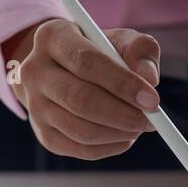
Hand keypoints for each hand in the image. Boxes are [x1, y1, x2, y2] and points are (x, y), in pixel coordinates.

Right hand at [2, 19, 159, 159]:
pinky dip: (110, 147)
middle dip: (122, 114)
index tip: (153, 99)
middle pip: (79, 99)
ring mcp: (34, 105)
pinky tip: (125, 136)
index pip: (86, 62)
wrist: (66, 70)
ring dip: (118, 133)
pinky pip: (80, 149)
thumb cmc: (101, 52)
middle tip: (151, 120)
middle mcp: (34, 71)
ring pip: (80, 130)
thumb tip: (149, 78)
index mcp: (52, 37)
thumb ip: (141, 49)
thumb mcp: (121, 39)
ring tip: (140, 125)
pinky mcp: (43, 134)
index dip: (122, 83)